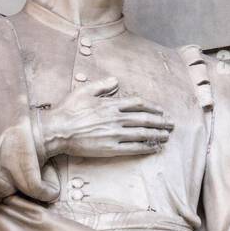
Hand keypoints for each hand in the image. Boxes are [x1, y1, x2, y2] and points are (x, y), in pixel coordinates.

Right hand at [38, 76, 173, 158]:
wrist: (58, 131)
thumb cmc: (68, 110)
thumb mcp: (84, 91)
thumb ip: (102, 85)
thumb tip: (115, 81)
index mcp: (111, 104)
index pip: (138, 104)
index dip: (152, 107)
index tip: (161, 111)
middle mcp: (116, 118)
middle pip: (144, 119)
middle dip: (160, 122)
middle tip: (171, 125)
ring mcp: (114, 134)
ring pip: (142, 133)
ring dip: (157, 134)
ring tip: (167, 136)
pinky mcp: (110, 148)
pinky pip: (133, 148)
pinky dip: (146, 147)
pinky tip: (154, 148)